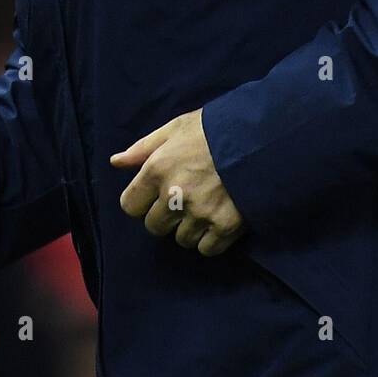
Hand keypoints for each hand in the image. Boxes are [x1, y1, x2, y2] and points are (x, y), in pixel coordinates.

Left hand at [110, 109, 244, 256]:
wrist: (262, 137)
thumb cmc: (215, 128)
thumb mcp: (176, 128)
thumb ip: (143, 148)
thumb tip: (115, 162)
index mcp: (157, 170)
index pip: (130, 206)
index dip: (141, 202)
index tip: (155, 196)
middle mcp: (174, 196)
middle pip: (154, 226)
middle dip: (165, 216)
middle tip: (184, 201)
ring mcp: (200, 213)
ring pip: (181, 239)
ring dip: (189, 228)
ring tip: (205, 207)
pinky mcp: (225, 226)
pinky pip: (207, 248)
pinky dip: (211, 239)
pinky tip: (218, 220)